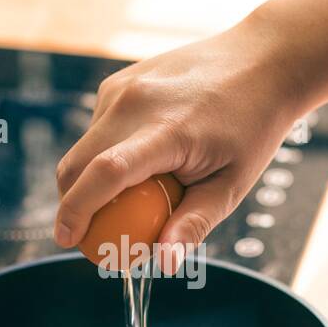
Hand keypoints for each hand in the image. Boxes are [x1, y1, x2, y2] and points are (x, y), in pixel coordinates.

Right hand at [53, 18, 305, 263]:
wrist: (261, 62)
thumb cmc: (252, 127)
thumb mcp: (232, 184)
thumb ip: (194, 224)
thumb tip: (162, 265)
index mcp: (167, 128)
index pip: (105, 173)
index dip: (77, 210)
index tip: (67, 240)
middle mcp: (135, 101)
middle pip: (77, 164)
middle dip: (72, 205)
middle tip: (92, 236)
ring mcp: (122, 87)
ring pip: (84, 148)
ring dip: (92, 180)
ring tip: (138, 193)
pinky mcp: (118, 82)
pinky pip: (98, 130)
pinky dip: (106, 153)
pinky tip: (145, 158)